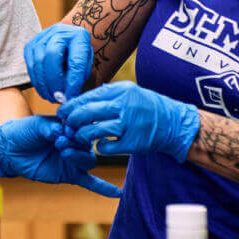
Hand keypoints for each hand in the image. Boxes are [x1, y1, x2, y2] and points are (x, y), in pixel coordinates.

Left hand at [0, 116, 121, 197]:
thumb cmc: (24, 132)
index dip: (77, 129)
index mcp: (70, 128)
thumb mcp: (36, 126)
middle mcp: (76, 143)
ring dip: (79, 157)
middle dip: (76, 144)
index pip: (83, 127)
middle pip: (88, 145)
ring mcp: (73, 160)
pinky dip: (103, 187)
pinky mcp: (70, 175)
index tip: (64, 130)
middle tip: (60, 142)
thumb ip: (50, 128)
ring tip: (64, 153)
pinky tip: (117, 193)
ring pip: (88, 161)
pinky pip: (90, 182)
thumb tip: (60, 133)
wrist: (10, 150)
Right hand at [24, 23, 93, 102]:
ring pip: (38, 61)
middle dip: (54, 81)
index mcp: (79, 35)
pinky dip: (36, 81)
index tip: (71, 97)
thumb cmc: (79, 56)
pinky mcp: (30, 46)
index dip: (73, 81)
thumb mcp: (85, 66)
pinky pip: (30, 65)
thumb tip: (66, 97)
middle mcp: (58, 32)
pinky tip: (44, 91)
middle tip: (58, 98)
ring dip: (43, 84)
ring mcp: (41, 37)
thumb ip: (78, 78)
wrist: (67, 41)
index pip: (75, 60)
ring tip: (51, 98)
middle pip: (52, 56)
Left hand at [57, 82, 200, 165]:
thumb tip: (81, 98)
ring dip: (82, 135)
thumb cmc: (150, 107)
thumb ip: (108, 94)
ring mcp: (130, 124)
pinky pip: (107, 146)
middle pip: (88, 112)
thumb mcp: (131, 92)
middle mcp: (125, 105)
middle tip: (66, 125)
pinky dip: (99, 147)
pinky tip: (99, 145)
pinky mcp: (133, 142)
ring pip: (94, 130)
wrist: (176, 124)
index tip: (62, 112)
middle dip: (72, 120)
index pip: (89, 97)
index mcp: (122, 90)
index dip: (72, 106)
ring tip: (79, 137)